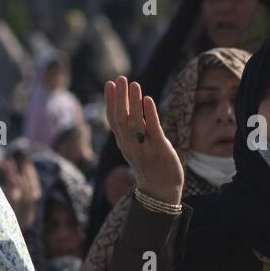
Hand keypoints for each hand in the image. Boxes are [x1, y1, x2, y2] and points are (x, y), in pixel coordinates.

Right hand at [105, 77, 182, 204]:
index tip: (109, 84)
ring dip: (133, 102)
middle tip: (121, 78)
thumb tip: (130, 106)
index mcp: (124, 144)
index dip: (110, 101)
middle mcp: (130, 146)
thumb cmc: (149, 166)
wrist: (160, 192)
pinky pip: (152, 130)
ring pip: (134, 123)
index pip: (113, 120)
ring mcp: (144, 149)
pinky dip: (148, 114)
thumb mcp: (136, 147)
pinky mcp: (160, 151)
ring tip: (134, 84)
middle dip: (120, 98)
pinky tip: (147, 100)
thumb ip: (133, 130)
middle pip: (121, 119)